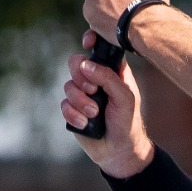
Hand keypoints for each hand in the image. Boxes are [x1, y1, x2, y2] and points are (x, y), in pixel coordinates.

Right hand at [61, 31, 152, 176]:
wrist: (118, 151)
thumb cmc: (127, 122)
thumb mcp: (125, 97)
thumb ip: (108, 78)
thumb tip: (85, 65)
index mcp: (112, 71)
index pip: (99, 48)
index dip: (90, 39)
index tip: (87, 43)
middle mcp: (96, 79)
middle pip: (75, 63)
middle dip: (81, 78)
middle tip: (93, 91)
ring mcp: (82, 94)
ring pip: (68, 86)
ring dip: (81, 101)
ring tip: (95, 114)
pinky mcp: (72, 109)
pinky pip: (64, 105)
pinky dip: (74, 114)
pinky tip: (86, 124)